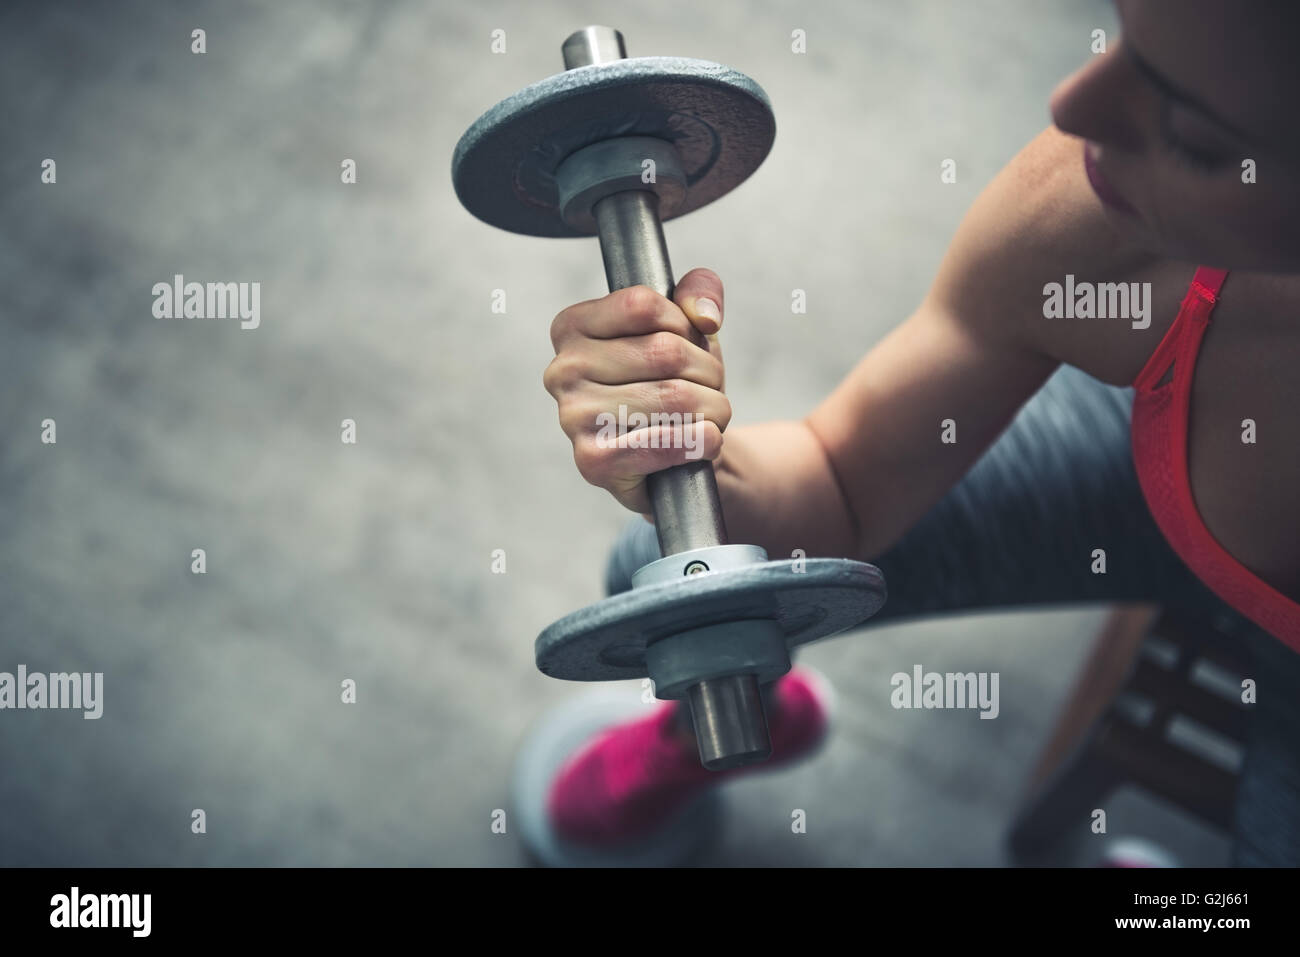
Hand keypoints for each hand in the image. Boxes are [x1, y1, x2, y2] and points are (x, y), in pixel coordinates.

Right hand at [543, 268, 729, 514]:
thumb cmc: (673, 384)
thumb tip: (705, 315)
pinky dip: (702, 441)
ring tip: (707, 416)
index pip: (644, 305)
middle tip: (708, 388)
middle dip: (707, 372)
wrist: (675, 459)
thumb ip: (699, 291)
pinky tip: (704, 441)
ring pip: (675, 396)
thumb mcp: (688, 327)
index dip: (685, 325)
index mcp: (573, 327)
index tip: (688, 344)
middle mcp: (562, 370)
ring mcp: (572, 417)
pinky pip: (665, 442)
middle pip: (666, 352)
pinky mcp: (593, 461)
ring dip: (713, 408)